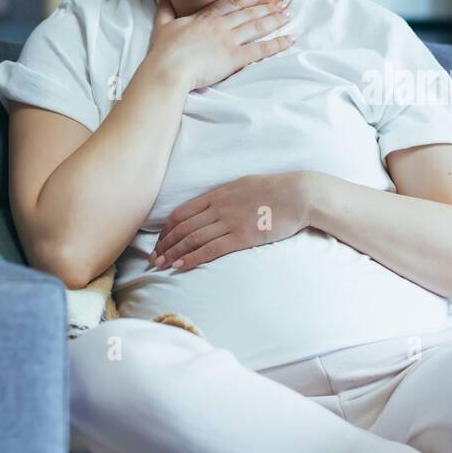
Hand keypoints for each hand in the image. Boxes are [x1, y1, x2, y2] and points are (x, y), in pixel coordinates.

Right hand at [145, 0, 294, 92]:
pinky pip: (260, 49)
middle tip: (284, 2)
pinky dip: (277, 44)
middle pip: (249, 12)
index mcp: (205, 17)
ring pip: (257, 26)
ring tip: (288, 15)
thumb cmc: (163, 51)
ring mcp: (229, 40)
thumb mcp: (162, 25)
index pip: (233, 1)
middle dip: (268, 6)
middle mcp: (220, 25)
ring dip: (275, 20)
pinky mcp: (234, 58)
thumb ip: (164, 9)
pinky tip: (289, 40)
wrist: (168, 69)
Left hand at [148, 171, 315, 270]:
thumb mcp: (245, 185)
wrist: (299, 195)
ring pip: (192, 239)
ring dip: (172, 254)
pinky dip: (192, 258)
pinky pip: (210, 249)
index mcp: (219, 194)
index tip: (160, 241)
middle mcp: (219, 207)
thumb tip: (214, 205)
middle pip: (182, 227)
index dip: (167, 229)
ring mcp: (230, 222)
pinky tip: (180, 266)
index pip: (182, 212)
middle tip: (152, 258)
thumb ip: (226, 196)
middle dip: (164, 244)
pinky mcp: (242, 236)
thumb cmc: (276, 190)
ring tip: (160, 265)